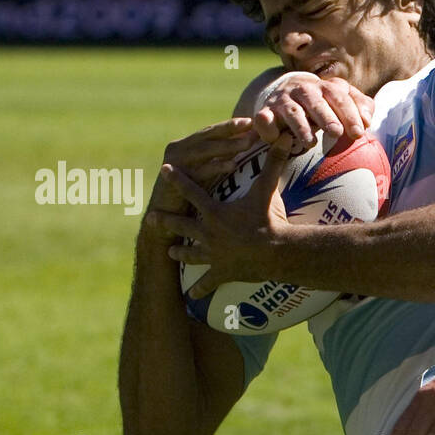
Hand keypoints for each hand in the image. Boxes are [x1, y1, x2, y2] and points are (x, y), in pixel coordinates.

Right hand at [141, 118, 258, 245]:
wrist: (167, 219)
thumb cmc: (191, 196)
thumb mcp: (207, 173)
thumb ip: (220, 158)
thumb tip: (247, 145)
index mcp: (187, 145)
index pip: (212, 131)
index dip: (232, 125)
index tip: (253, 120)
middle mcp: (178, 149)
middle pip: (208, 135)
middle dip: (231, 129)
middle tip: (252, 124)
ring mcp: (175, 163)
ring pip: (205, 150)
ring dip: (227, 146)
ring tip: (248, 143)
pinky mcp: (175, 179)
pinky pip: (200, 171)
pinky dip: (216, 167)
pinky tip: (233, 164)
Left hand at [154, 140, 292, 296]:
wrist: (275, 253)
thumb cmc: (269, 220)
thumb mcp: (268, 190)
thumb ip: (273, 163)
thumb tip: (283, 138)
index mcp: (215, 212)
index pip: (192, 191)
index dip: (177, 179)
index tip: (163, 170)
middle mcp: (208, 234)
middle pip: (181, 225)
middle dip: (165, 220)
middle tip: (150, 217)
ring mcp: (213, 255)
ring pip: (190, 254)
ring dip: (180, 253)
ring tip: (171, 252)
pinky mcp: (223, 273)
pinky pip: (208, 282)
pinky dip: (200, 289)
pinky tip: (190, 296)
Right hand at [253, 73, 373, 147]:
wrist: (283, 90)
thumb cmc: (320, 101)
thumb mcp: (340, 99)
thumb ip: (358, 105)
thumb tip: (368, 120)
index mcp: (325, 87)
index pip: (340, 97)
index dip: (350, 114)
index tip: (359, 132)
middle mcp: (304, 90)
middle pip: (316, 101)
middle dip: (326, 116)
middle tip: (336, 132)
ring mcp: (284, 100)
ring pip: (293, 111)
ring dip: (301, 126)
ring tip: (310, 143)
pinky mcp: (266, 111)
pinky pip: (265, 118)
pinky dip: (267, 126)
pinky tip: (273, 137)